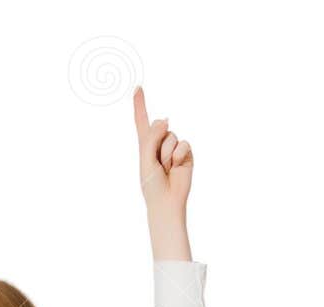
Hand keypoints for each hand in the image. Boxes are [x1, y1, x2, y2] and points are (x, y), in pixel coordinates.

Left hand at [133, 85, 192, 219]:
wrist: (167, 202)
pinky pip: (184, 143)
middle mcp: (159, 143)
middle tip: (157, 164)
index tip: (137, 87)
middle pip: (160, 125)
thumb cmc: (152, 185)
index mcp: (145, 145)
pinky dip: (178, 155)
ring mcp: (174, 147)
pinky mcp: (186, 153)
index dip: (140, 104)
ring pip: (171, 136)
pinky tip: (177, 167)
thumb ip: (152, 136)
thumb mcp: (145, 158)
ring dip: (167, 154)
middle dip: (157, 142)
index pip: (142, 121)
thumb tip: (166, 119)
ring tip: (166, 169)